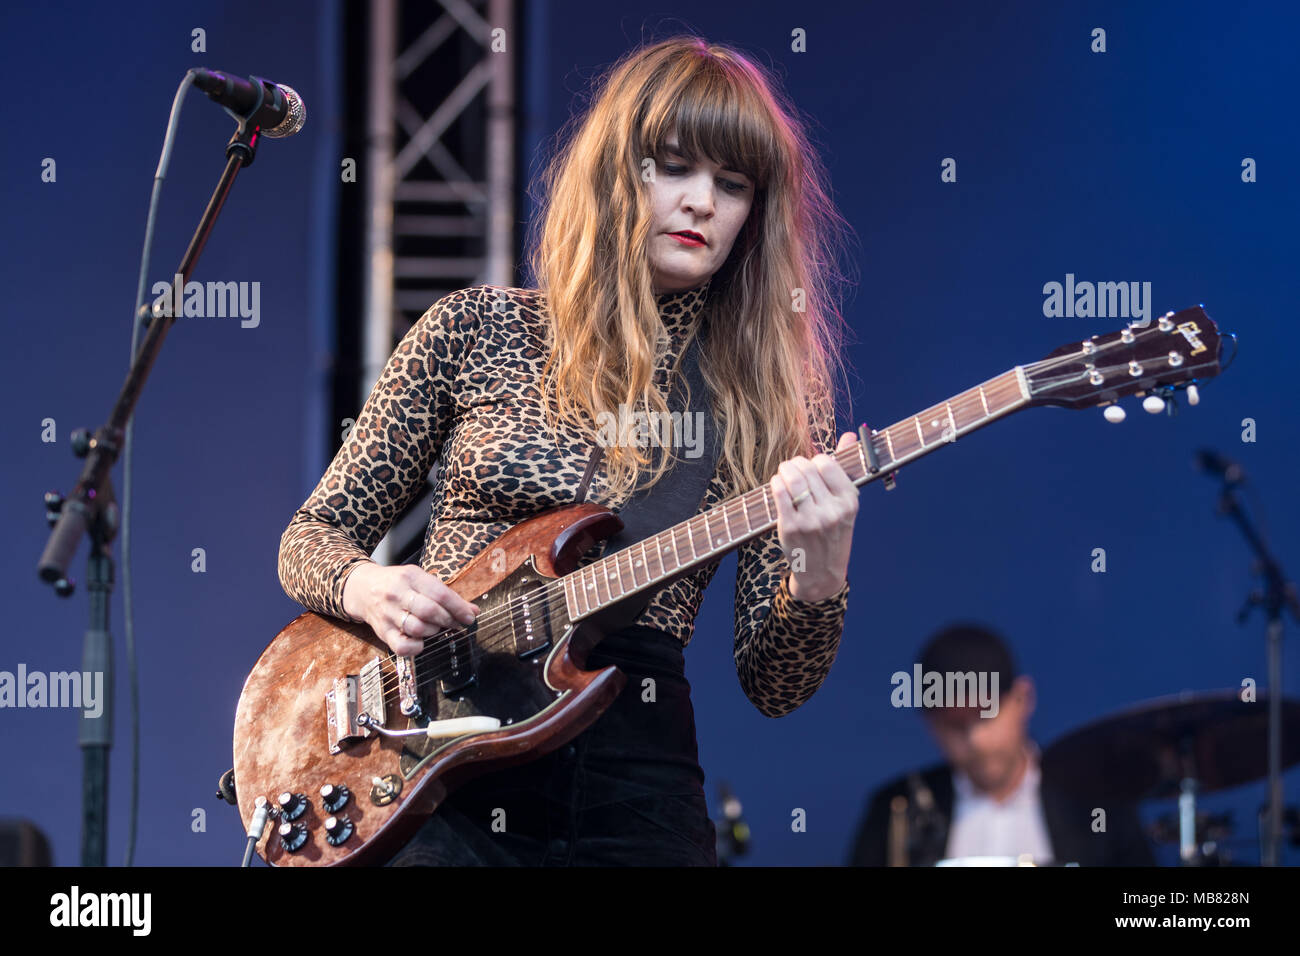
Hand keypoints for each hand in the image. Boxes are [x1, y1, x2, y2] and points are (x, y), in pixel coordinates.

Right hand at [342, 562, 479, 656]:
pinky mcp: (382, 631)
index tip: (470, 617)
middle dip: (448, 620)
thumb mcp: (421, 580)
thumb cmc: (399, 585)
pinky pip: (402, 646)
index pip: (440, 594)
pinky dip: (416, 647)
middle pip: (429, 611)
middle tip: (456, 624)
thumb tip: (473, 611)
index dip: (459, 608)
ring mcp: (388, 613)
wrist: (363, 589)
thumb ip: (446, 595)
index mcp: (410, 577)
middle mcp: (397, 594)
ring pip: (417, 628)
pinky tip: (421, 641)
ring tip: (435, 628)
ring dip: (433, 631)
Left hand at [769, 432, 860, 601]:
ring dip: (784, 470)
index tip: (812, 467)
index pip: (827, 463)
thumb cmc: (833, 533)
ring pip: (792, 479)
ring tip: (784, 473)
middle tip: (792, 468)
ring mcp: (811, 520)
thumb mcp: (846, 504)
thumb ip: (845, 468)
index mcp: (850, 501)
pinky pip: (779, 493)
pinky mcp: (791, 527)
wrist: (822, 572)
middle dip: (796, 464)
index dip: (816, 461)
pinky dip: (776, 483)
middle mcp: (833, 510)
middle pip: (807, 469)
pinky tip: (778, 484)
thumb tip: (849, 435)